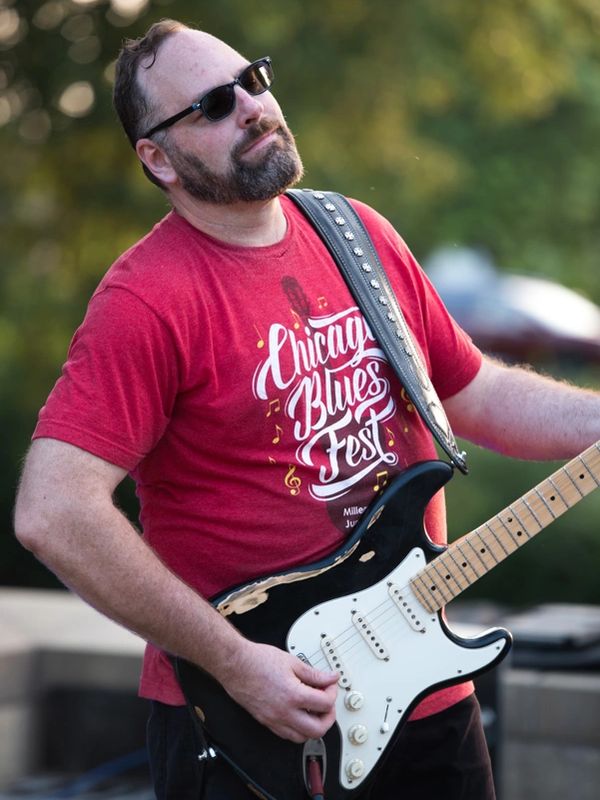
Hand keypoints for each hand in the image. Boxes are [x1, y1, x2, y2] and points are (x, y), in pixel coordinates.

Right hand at [221, 640, 338, 742]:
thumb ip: (314, 673)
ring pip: (302, 737)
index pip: (324, 704)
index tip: (330, 684)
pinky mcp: (266, 722)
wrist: (236, 665)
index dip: (332, 692)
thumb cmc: (258, 661)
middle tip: (328, 703)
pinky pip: (288, 735)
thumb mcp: (292, 661)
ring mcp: (274, 720)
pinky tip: (299, 715)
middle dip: (329, 717)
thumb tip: (330, 678)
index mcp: (293, 695)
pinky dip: (298, 729)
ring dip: (314, 726)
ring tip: (315, 710)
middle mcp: (284, 712)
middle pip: (318, 729)